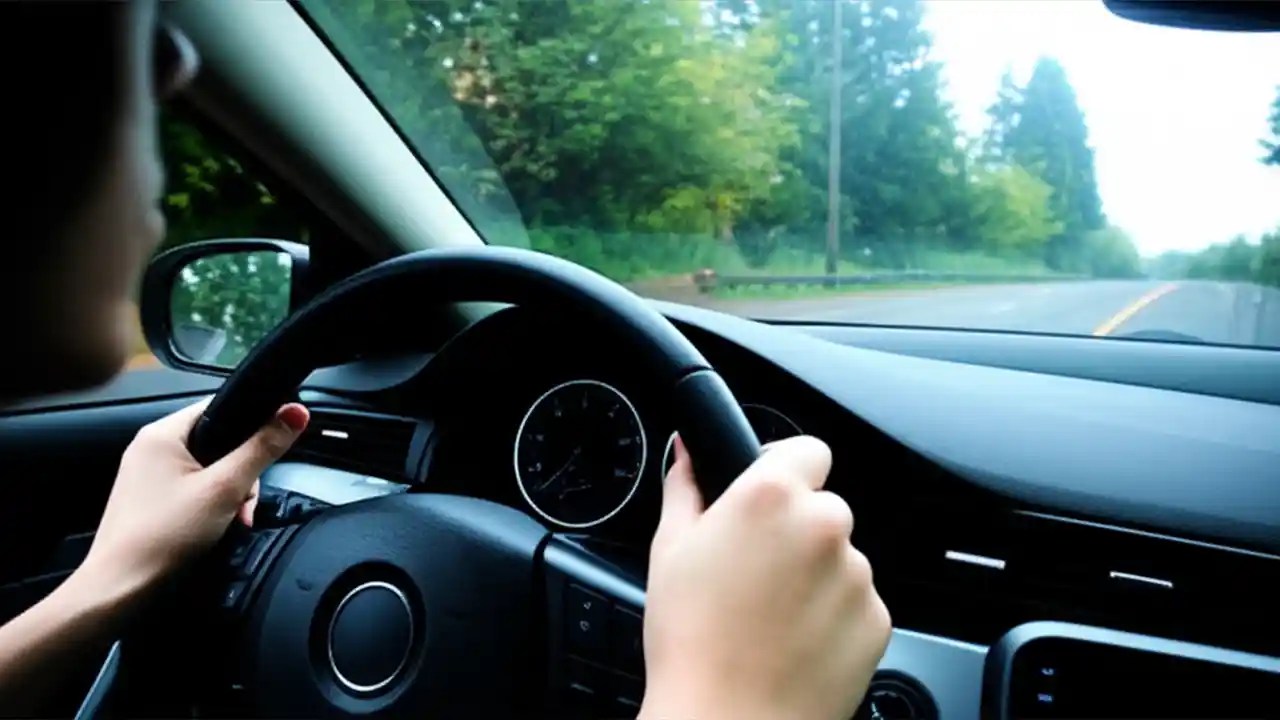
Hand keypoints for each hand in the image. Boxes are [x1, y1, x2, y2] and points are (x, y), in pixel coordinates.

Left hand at [76, 399, 308, 601]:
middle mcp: (151, 449)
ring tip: (234, 522)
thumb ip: (262, 449)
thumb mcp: (225, 489)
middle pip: (219, 442)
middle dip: (243, 473)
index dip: (253, 424)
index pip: (220, 407)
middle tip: (245, 504)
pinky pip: (194, 490)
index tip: (271, 451)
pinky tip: (219, 528)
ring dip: (231, 494)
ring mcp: (148, 477)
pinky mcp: (150, 502)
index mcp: (161, 433)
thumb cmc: (166, 535)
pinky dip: (213, 506)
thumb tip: (296, 412)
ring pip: (210, 470)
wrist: (120, 591)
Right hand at [640, 435, 890, 719]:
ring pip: (840, 557)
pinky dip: (832, 614)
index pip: (808, 449)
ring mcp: (857, 575)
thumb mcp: (669, 551)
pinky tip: (793, 639)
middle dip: (795, 529)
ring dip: (814, 573)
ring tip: (769, 613)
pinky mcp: (877, 619)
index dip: (786, 468)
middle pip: (823, 507)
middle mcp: (824, 526)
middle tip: (754, 567)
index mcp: (771, 497)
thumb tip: (688, 453)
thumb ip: (685, 487)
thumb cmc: (692, 642)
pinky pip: (856, 601)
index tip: (768, 493)